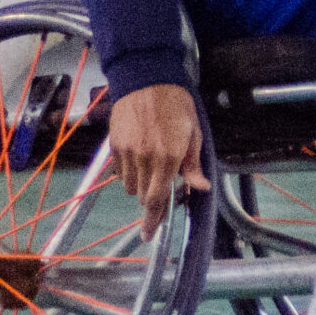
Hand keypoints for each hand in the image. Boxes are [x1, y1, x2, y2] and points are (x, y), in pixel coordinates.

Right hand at [105, 84, 208, 234]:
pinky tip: (138, 158)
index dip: (153, 220)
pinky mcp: (114, 145)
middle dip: (152, 199)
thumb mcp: (194, 132)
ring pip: (129, 186)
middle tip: (162, 186)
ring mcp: (127, 152)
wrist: (146, 79)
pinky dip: (128, 173)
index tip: (148, 235)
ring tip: (150, 167)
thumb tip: (201, 188)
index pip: (157, 199)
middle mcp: (145, 158)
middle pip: (142, 196)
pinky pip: (119, 172)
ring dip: (140, 186)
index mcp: (168, 157)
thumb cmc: (176, 105)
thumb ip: (193, 164)